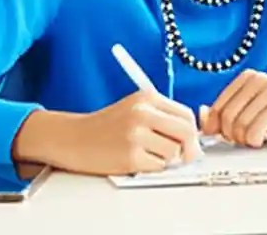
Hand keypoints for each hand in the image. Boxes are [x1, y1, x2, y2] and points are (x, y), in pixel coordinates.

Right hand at [13, 90, 200, 175]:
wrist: (73, 138)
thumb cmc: (107, 126)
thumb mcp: (135, 109)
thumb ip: (163, 117)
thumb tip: (193, 138)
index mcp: (147, 98)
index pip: (186, 115)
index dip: (192, 131)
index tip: (189, 141)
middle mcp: (143, 113)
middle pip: (186, 133)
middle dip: (188, 148)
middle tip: (182, 155)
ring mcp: (135, 135)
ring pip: (174, 153)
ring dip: (166, 159)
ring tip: (148, 154)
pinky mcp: (129, 157)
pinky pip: (158, 167)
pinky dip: (153, 168)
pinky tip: (137, 161)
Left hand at [202, 70, 266, 147]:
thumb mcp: (251, 111)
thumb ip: (226, 112)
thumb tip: (201, 116)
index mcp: (247, 78)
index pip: (217, 107)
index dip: (218, 128)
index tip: (229, 137)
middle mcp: (258, 79)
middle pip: (227, 116)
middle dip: (232, 136)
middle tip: (245, 140)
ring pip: (241, 123)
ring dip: (245, 140)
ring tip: (256, 140)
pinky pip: (257, 128)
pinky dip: (255, 140)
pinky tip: (263, 140)